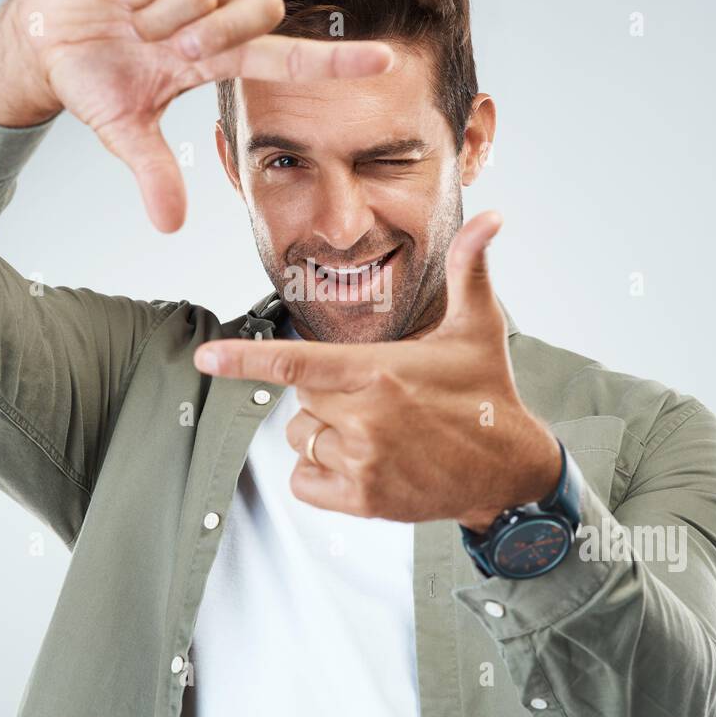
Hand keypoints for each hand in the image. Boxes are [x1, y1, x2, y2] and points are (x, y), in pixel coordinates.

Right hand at [0, 0, 394, 231]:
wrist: (41, 41)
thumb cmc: (94, 80)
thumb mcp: (125, 132)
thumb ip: (155, 174)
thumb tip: (170, 228)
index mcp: (216, 56)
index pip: (288, 58)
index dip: (336, 62)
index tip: (388, 61)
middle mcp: (210, 13)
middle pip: (263, 10)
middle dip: (220, 37)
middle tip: (175, 54)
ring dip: (170, 20)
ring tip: (136, 28)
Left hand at [192, 211, 564, 531]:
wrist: (509, 469)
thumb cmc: (487, 393)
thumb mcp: (478, 326)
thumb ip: (468, 268)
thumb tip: (489, 217)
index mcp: (379, 371)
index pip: (297, 363)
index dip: (246, 361)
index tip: (206, 358)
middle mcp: (365, 417)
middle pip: (300, 399)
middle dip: (326, 395)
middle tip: (376, 397)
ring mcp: (361, 462)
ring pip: (301, 438)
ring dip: (326, 434)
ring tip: (377, 431)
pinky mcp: (362, 499)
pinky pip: (304, 481)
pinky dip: (321, 474)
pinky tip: (363, 462)